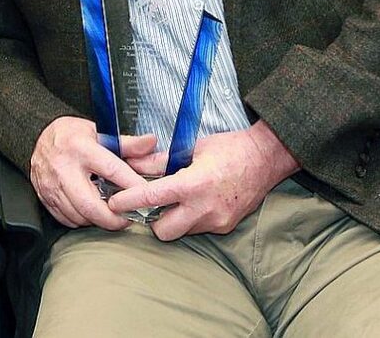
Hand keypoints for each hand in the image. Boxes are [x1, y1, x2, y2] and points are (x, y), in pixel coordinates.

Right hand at [29, 116, 158, 229]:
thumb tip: (151, 142)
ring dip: (98, 220)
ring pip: (80, 217)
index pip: (113, 171)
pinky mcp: (45, 197)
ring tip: (109, 211)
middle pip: (92, 206)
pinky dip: (82, 219)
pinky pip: (67, 220)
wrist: (36, 135)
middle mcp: (64, 168)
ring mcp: (51, 185)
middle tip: (128, 218)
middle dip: (114, 219)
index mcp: (80, 148)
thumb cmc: (71, 134)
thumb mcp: (98, 132)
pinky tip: (89, 210)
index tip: (148, 198)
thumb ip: (126, 143)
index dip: (134, 187)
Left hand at [107, 122, 299, 239]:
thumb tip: (131, 163)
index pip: (154, 197)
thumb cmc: (228, 148)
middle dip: (152, 221)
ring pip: (182, 231)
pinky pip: (199, 228)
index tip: (113, 203)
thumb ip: (159, 160)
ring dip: (172, 220)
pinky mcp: (226, 227)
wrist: (266, 160)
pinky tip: (193, 202)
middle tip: (148, 203)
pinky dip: (190, 218)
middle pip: (164, 231)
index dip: (130, 201)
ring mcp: (217, 221)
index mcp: (194, 184)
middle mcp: (206, 208)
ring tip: (173, 199)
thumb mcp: (191, 148)